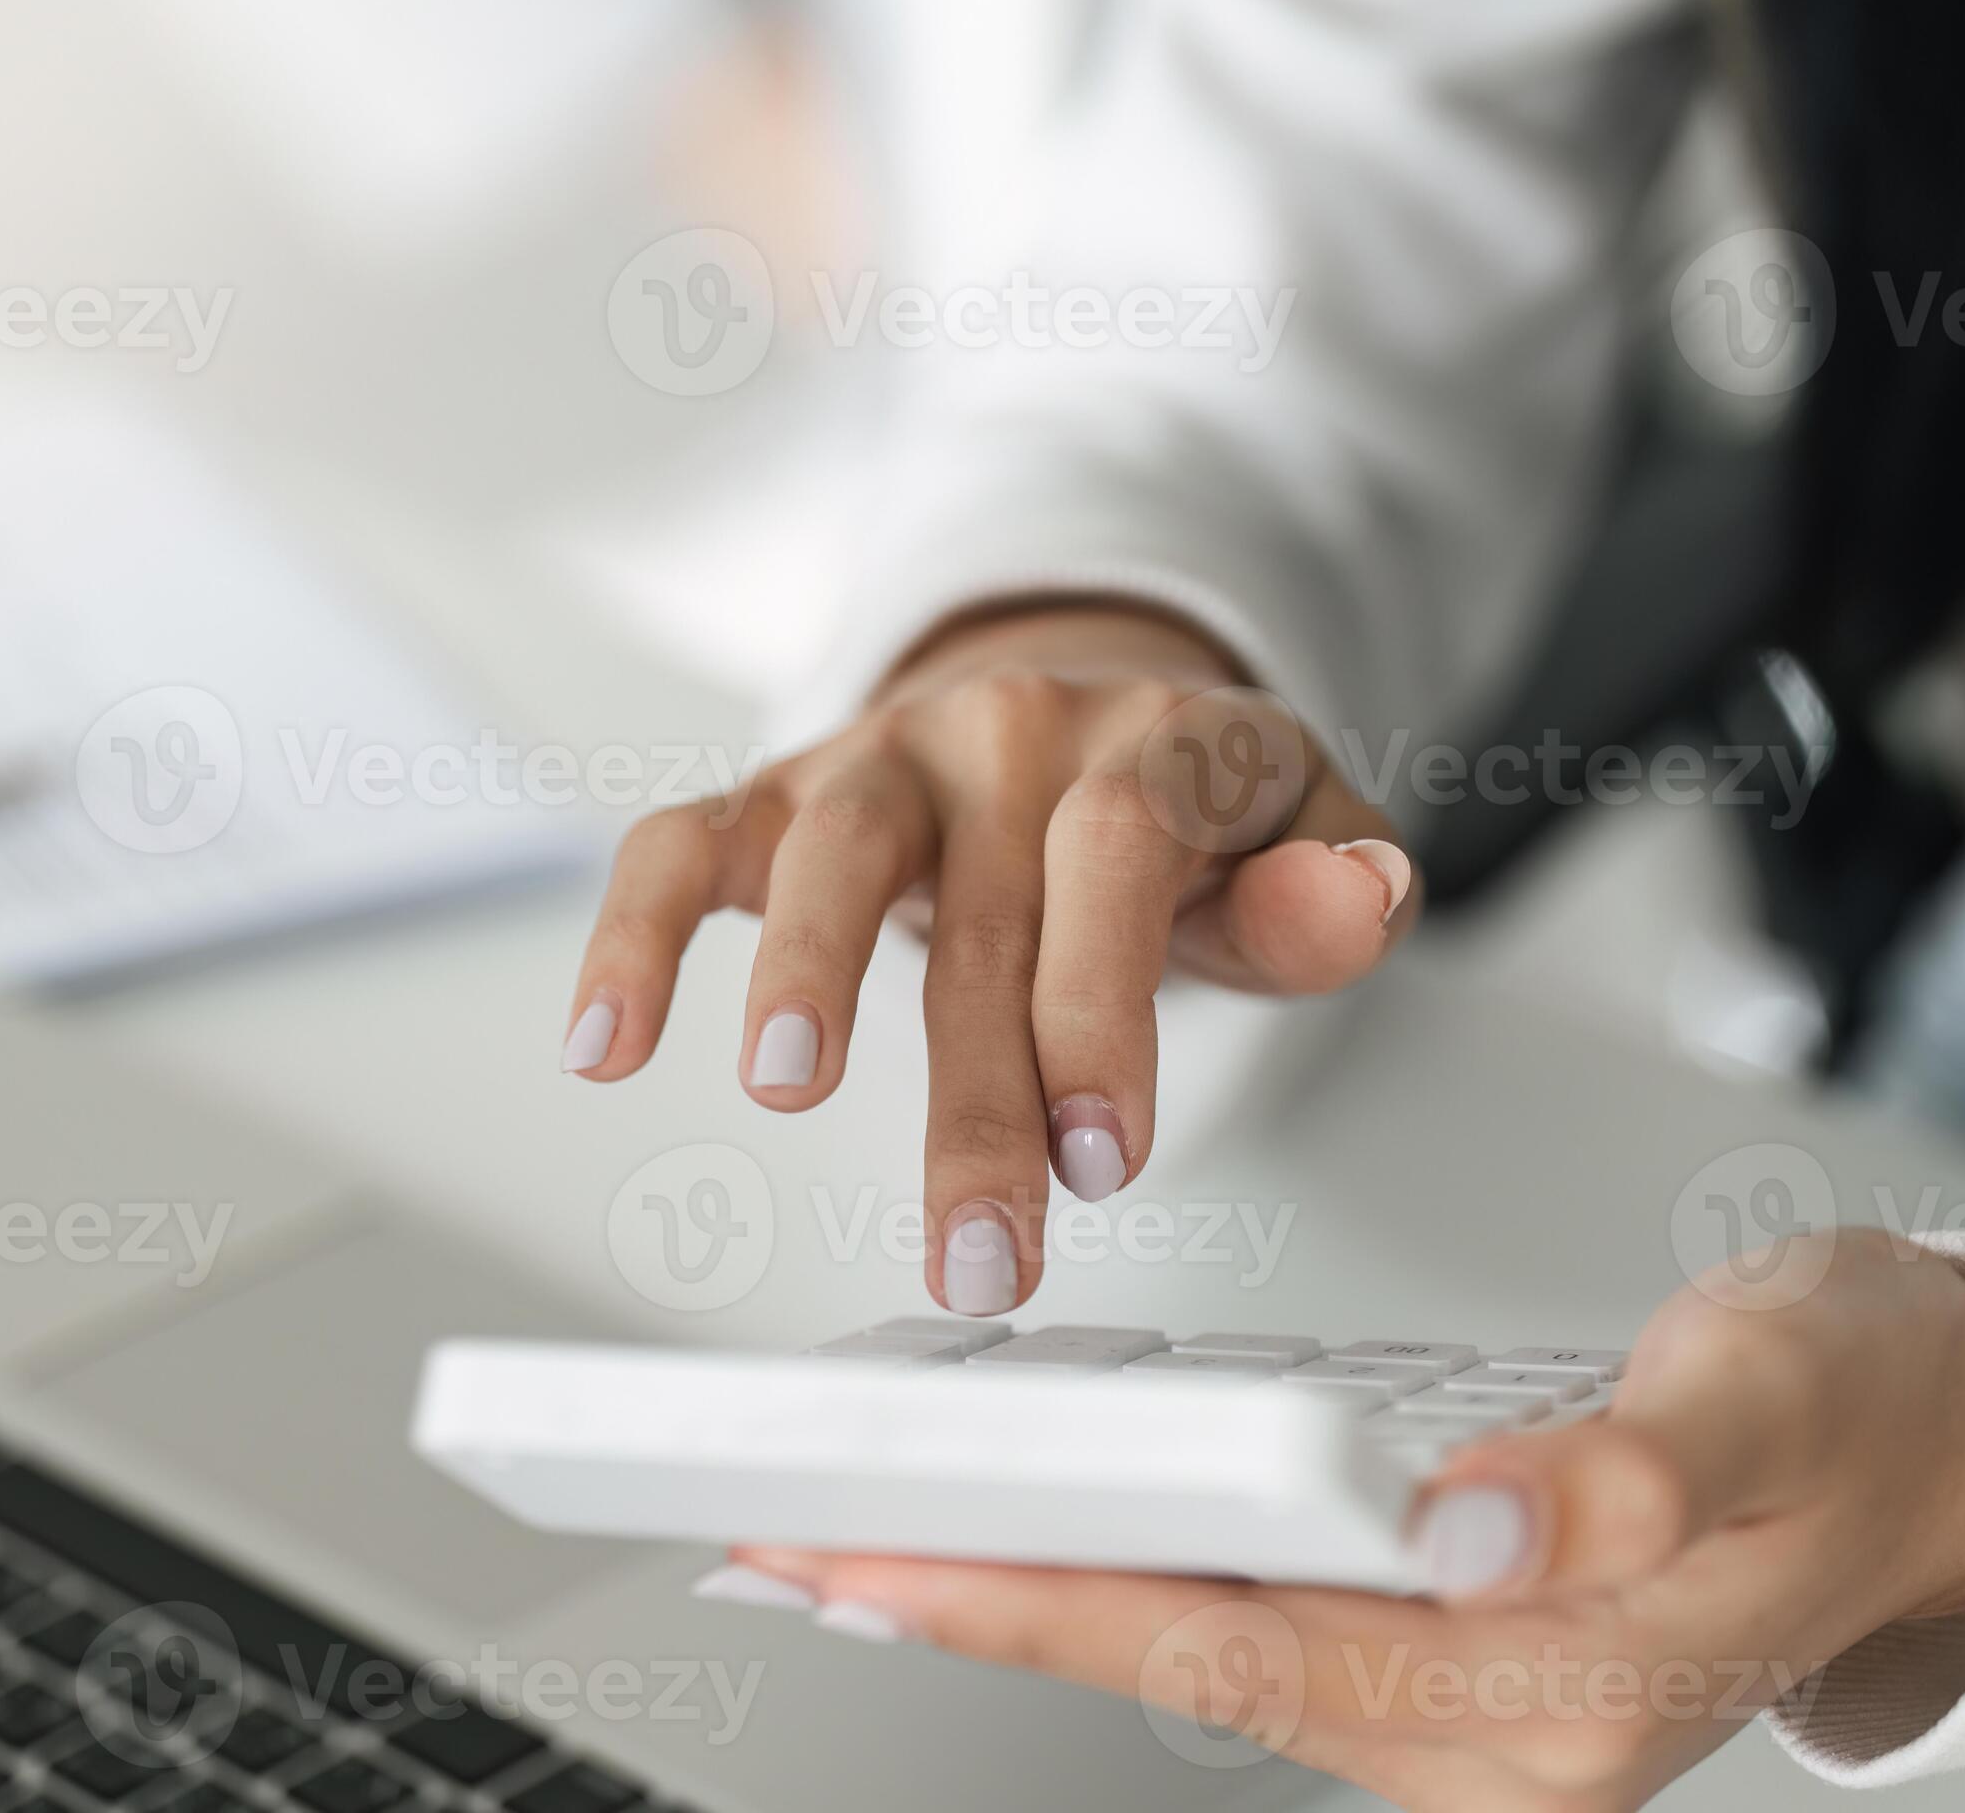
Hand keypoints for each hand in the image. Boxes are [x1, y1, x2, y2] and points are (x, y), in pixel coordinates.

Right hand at [563, 602, 1415, 1313]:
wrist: (1081, 710)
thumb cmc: (1192, 823)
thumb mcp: (1298, 845)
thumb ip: (1329, 891)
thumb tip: (1358, 902)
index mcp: (1152, 739)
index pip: (1120, 851)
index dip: (1104, 1002)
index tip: (1103, 1159)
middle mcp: (1008, 730)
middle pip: (983, 910)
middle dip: (976, 1096)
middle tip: (980, 1254)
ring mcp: (882, 757)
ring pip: (830, 849)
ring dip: (805, 973)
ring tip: (788, 1092)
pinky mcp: (780, 794)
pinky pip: (685, 842)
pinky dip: (633, 932)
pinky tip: (606, 1044)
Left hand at [723, 1230, 1964, 1810]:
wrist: (1949, 1449)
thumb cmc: (1862, 1406)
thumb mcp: (1775, 1396)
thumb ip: (1633, 1470)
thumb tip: (1471, 1522)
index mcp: (1557, 1699)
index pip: (1236, 1647)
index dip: (1038, 1591)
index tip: (869, 1547)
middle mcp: (1489, 1743)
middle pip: (1178, 1663)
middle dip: (972, 1598)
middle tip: (782, 1532)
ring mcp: (1463, 1718)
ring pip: (1196, 1650)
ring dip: (1028, 1586)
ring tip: (858, 1527)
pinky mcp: (1445, 1662)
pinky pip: (1247, 1622)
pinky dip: (1126, 1569)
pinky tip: (1034, 1521)